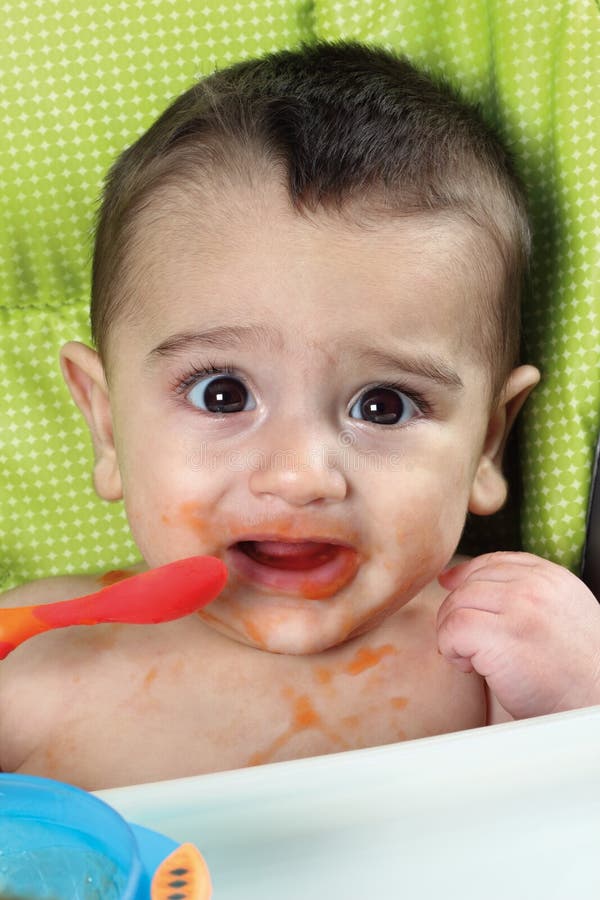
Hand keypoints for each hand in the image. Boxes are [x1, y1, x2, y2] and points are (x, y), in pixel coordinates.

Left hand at [436, 552, 599, 719]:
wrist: (595, 703)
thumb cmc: (574, 672)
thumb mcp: (558, 614)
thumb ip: (521, 593)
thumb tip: (453, 578)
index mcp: (552, 578)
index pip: (493, 561)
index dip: (467, 578)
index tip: (455, 596)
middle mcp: (536, 586)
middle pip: (470, 582)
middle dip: (458, 612)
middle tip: (469, 644)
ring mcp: (520, 608)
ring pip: (457, 602)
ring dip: (453, 633)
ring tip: (473, 658)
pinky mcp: (502, 637)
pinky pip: (454, 628)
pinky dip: (452, 649)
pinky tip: (471, 667)